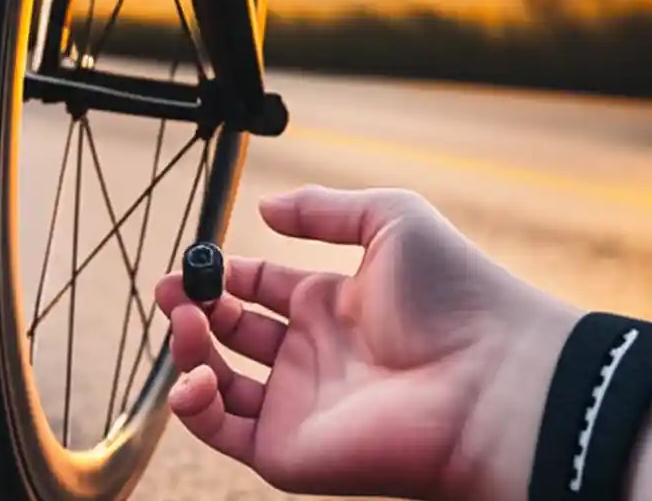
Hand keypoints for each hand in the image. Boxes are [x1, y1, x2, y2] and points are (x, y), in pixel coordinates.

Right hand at [156, 186, 579, 499]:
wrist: (492, 379)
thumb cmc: (456, 296)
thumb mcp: (390, 219)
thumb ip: (323, 209)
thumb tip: (263, 209)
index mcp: (332, 307)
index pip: (260, 289)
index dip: (224, 274)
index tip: (196, 259)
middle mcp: (312, 358)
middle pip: (231, 334)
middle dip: (193, 308)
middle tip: (168, 288)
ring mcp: (297, 406)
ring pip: (217, 382)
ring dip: (189, 349)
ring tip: (185, 319)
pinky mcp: (287, 450)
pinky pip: (221, 432)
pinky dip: (192, 406)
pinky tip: (195, 373)